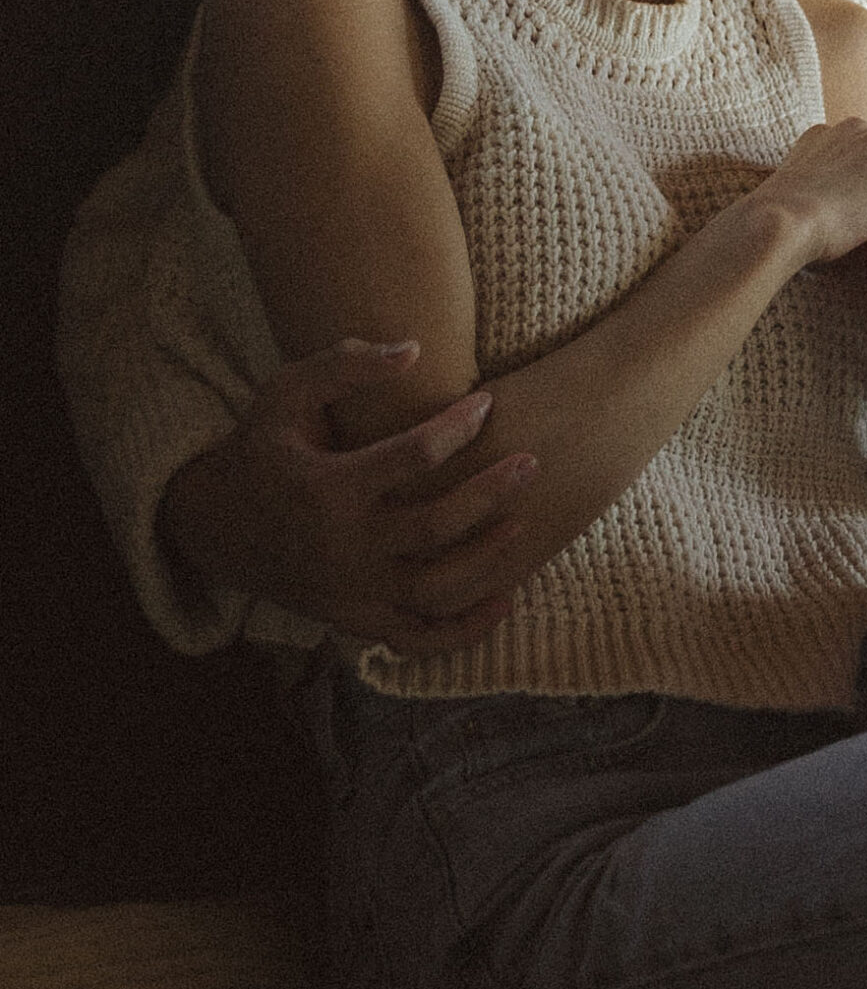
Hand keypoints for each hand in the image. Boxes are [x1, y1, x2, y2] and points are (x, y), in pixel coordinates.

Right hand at [157, 338, 542, 658]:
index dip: (458, 427)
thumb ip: (345, 365)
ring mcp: (350, 590)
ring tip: (523, 524)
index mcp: (327, 487)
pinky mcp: (354, 619)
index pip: (413, 456)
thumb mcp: (285, 394)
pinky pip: (418, 638)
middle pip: (434, 527)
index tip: (488, 403)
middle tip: (530, 463)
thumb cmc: (264, 447)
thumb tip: (415, 349)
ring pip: (434, 590)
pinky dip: (465, 629)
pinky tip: (505, 600)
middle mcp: (341, 546)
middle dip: (489, 494)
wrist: (215, 526)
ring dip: (487, 562)